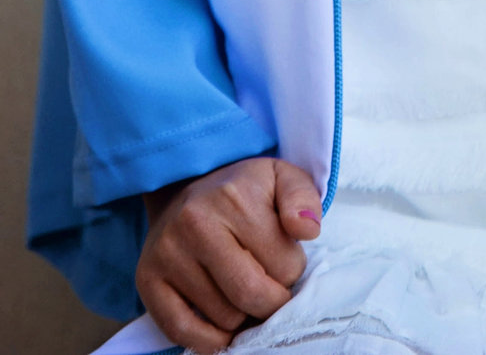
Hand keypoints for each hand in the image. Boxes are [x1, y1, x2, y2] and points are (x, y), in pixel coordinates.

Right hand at [136, 156, 321, 353]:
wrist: (186, 187)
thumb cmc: (243, 190)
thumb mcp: (281, 178)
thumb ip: (303, 200)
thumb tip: (307, 232)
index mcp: (234, 198)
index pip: (284, 265)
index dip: (293, 271)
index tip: (284, 260)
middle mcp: (195, 224)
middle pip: (251, 295)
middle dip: (271, 302)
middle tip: (270, 289)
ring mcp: (168, 253)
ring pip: (223, 318)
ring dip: (243, 317)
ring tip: (243, 291)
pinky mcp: (147, 279)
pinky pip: (181, 331)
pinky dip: (209, 340)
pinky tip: (223, 327)